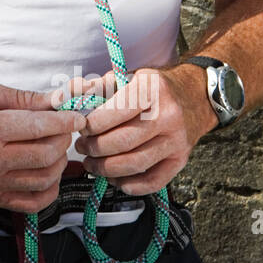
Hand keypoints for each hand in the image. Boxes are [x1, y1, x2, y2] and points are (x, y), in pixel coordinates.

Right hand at [0, 81, 85, 213]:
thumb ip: (23, 98)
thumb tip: (56, 101)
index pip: (40, 128)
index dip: (65, 121)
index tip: (77, 116)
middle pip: (47, 155)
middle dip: (63, 139)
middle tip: (63, 128)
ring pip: (45, 179)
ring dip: (59, 161)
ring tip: (53, 146)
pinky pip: (33, 202)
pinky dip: (50, 189)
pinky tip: (47, 172)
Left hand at [68, 65, 215, 195]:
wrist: (194, 97)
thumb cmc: (153, 88)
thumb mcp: (128, 77)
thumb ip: (96, 86)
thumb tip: (68, 97)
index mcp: (151, 91)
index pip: (114, 113)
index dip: (91, 125)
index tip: (80, 128)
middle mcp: (167, 116)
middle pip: (122, 142)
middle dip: (94, 148)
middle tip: (82, 147)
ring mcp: (176, 140)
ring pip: (135, 164)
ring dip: (106, 169)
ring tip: (91, 164)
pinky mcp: (181, 160)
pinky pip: (153, 181)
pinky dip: (130, 185)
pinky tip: (114, 178)